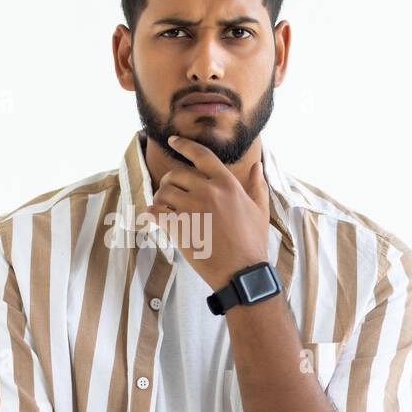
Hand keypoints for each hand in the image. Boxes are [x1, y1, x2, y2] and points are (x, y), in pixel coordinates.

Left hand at [144, 134, 269, 289]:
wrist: (242, 271)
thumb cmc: (253, 241)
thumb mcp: (260, 209)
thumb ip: (256, 185)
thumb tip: (257, 166)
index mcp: (227, 183)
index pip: (201, 155)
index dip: (184, 145)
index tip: (173, 141)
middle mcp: (208, 191)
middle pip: (176, 174)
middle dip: (171, 182)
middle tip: (173, 194)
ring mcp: (192, 208)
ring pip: (163, 192)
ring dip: (161, 199)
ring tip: (166, 209)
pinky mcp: (179, 227)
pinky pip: (155, 212)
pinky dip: (151, 214)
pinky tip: (156, 219)